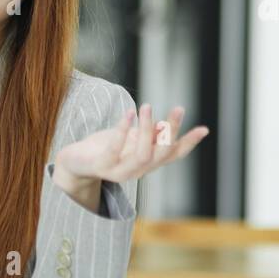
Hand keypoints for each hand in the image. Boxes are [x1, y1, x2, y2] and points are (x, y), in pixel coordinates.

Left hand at [52, 103, 208, 202]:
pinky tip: (128, 114)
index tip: (204, 129)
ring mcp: (119, 171)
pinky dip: (123, 131)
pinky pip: (114, 150)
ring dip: (147, 130)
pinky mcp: (101, 166)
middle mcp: (137, 170)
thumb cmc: (105, 149)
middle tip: (178, 108)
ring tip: (147, 106)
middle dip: (172, 131)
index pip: (174, 155)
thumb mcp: (130, 139)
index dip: (189, 143)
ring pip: (143, 155)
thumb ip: (148, 135)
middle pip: (162, 154)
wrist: (74, 164)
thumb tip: (165, 125)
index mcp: (147, 162)